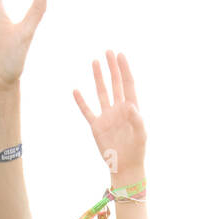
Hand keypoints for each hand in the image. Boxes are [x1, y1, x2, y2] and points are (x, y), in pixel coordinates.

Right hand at [74, 52, 145, 177]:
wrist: (125, 167)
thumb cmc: (137, 151)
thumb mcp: (141, 135)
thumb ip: (137, 120)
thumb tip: (130, 105)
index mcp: (131, 108)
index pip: (127, 84)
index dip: (124, 69)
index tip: (120, 55)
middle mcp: (118, 109)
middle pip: (115, 84)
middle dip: (112, 68)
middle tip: (108, 52)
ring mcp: (107, 117)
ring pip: (101, 93)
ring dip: (98, 78)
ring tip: (95, 62)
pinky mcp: (96, 127)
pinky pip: (87, 111)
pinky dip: (81, 102)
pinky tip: (76, 90)